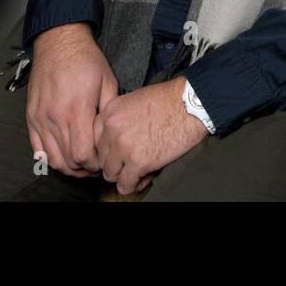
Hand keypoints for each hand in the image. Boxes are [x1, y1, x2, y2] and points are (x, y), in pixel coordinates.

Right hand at [26, 23, 118, 177]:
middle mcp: (55, 117)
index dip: (95, 162)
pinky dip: (49, 158)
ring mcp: (40, 118)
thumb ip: (110, 110)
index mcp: (76, 109)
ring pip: (51, 159)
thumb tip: (112, 132)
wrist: (59, 42)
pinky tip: (62, 155)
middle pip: (67, 161)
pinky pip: (37, 149)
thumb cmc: (85, 59)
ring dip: (67, 166)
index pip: (83, 154)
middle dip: (83, 168)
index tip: (103, 158)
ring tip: (80, 164)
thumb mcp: (108, 81)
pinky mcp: (31, 117)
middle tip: (94, 165)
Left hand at [93, 77, 208, 194]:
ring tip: (140, 168)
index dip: (108, 147)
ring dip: (124, 174)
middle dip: (116, 161)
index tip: (119, 151)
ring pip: (110, 174)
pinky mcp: (139, 162)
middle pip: (101, 158)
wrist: (190, 104)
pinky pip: (125, 185)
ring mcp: (124, 146)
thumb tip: (112, 140)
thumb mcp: (133, 100)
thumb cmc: (168, 100)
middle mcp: (112, 129)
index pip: (94, 140)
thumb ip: (118, 118)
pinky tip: (146, 175)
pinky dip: (134, 184)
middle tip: (133, 160)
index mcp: (110, 112)